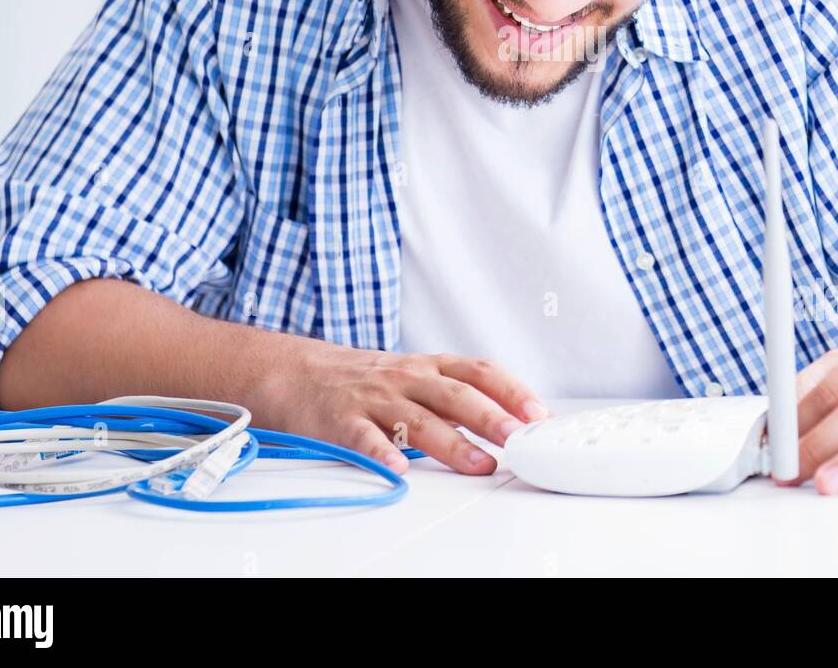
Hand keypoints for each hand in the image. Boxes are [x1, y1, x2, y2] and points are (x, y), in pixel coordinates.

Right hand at [256, 343, 548, 475]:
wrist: (299, 373)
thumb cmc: (368, 380)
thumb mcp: (417, 376)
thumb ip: (458, 395)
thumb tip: (513, 421)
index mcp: (429, 366)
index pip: (478, 371)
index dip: (511, 390)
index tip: (538, 414)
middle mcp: (406, 378)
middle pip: (455, 394)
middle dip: (491, 416)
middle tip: (518, 439)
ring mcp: (375, 398)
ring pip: (418, 419)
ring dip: (452, 443)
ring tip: (479, 464)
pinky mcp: (342, 421)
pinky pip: (365, 438)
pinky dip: (383, 453)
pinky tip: (400, 470)